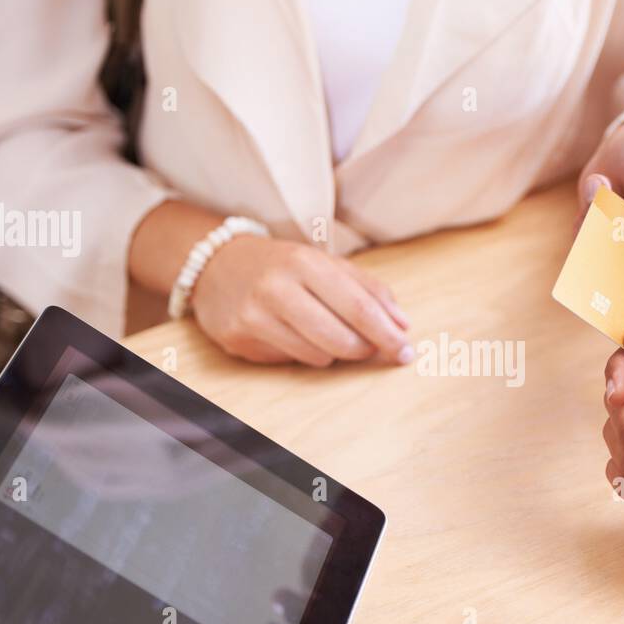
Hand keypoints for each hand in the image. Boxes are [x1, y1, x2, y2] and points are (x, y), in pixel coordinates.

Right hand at [191, 235, 412, 367]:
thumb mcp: (326, 263)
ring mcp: (255, 315)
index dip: (387, 334)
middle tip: (372, 348)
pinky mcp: (239, 338)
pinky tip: (293, 335)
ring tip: (325, 332)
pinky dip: (303, 354)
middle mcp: (277, 288)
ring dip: (333, 352)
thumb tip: (402, 324)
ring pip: (318, 356)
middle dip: (365, 350)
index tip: (406, 352)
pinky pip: (290, 361)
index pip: (359, 307)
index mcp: (305, 262)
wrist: (216, 265)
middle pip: (341, 339)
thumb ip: (368, 289)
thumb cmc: (283, 266)